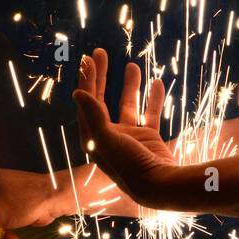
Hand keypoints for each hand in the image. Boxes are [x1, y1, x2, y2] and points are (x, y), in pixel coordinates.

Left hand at [71, 48, 173, 205]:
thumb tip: (77, 93)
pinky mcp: (149, 137)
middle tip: (101, 52)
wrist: (161, 186)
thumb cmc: (129, 166)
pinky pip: (149, 113)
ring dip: (129, 85)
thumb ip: (94, 116)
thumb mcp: (107, 140)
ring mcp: (130, 136)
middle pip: (102, 100)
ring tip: (132, 64)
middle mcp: (110, 136)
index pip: (86, 104)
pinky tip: (157, 82)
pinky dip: (153, 99)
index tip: (87, 60)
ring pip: (127, 104)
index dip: (86, 82)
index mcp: (95, 138)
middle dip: (101, 76)